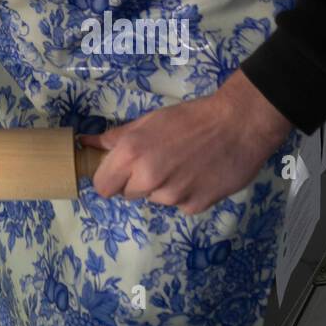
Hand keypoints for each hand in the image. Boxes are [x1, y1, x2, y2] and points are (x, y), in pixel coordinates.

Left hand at [78, 70, 293, 214]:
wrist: (238, 124)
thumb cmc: (190, 118)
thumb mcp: (149, 121)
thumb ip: (116, 137)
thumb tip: (86, 142)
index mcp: (131, 153)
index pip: (102, 187)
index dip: (110, 179)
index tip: (120, 172)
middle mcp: (148, 178)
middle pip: (128, 194)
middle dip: (137, 182)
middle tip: (158, 161)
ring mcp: (173, 196)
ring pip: (155, 200)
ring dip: (163, 187)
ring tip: (183, 164)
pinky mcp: (196, 207)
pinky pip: (180, 205)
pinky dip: (187, 194)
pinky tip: (199, 174)